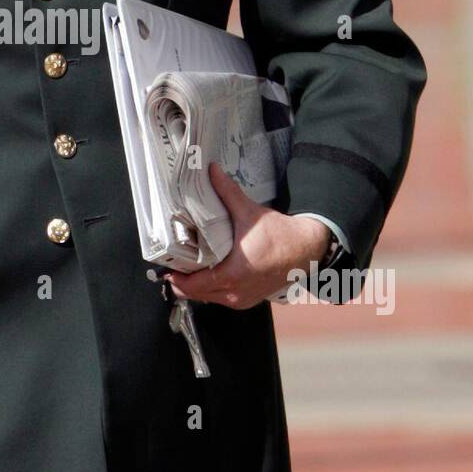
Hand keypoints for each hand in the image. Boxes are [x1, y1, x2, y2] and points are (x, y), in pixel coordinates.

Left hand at [164, 161, 331, 310]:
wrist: (306, 249)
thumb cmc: (279, 235)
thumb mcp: (249, 212)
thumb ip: (227, 192)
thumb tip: (211, 171)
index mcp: (233, 274)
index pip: (192, 286)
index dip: (176, 277)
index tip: (166, 266)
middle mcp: (235, 293)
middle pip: (195, 294)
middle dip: (182, 281)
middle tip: (173, 264)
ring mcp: (242, 299)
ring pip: (207, 298)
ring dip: (196, 286)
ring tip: (187, 267)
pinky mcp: (247, 300)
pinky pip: (220, 298)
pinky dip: (211, 289)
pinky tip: (207, 273)